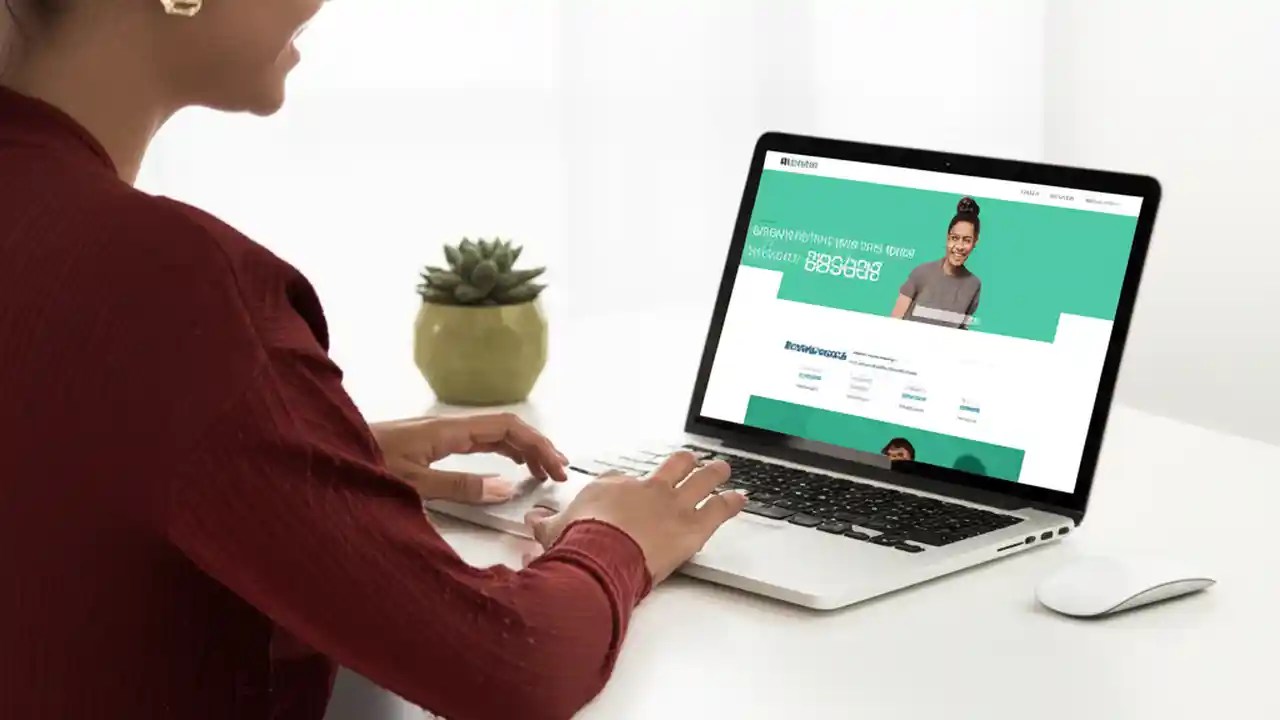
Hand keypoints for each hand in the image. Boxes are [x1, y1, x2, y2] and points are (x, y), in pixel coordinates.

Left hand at [371, 413, 568, 503]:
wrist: (328, 456)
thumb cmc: (366, 467)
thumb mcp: (413, 484)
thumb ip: (460, 487)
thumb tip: (507, 488)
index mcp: (448, 430)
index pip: (506, 427)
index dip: (537, 444)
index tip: (556, 469)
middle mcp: (449, 427)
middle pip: (506, 428)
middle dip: (537, 447)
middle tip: (559, 475)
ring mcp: (441, 434)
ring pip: (494, 435)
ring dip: (522, 450)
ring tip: (543, 473)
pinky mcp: (432, 444)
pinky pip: (478, 443)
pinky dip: (502, 453)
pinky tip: (510, 468)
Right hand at [522, 452, 747, 582]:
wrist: (600, 558)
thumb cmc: (578, 545)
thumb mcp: (552, 533)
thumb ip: (546, 525)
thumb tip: (532, 521)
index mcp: (613, 488)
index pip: (625, 479)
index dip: (631, 485)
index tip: (634, 490)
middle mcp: (647, 489)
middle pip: (673, 465)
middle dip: (685, 463)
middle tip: (692, 462)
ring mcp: (673, 504)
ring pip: (701, 478)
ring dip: (715, 472)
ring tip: (723, 469)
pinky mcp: (693, 526)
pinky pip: (719, 508)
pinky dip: (731, 502)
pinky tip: (740, 498)